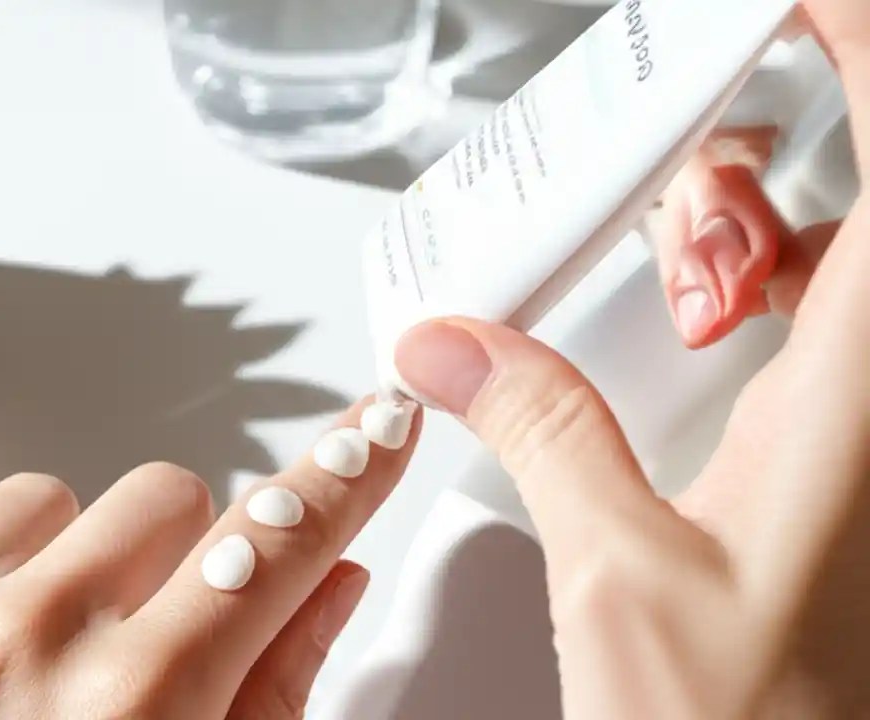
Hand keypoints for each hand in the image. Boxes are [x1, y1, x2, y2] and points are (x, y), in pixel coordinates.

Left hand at [0, 398, 420, 718]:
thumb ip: (272, 693)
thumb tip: (328, 582)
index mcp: (136, 707)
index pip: (277, 544)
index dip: (346, 478)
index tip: (376, 429)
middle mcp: (23, 645)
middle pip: (164, 495)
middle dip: (167, 563)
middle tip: (130, 653)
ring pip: (40, 498)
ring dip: (47, 570)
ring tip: (18, 674)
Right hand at [394, 2, 869, 715]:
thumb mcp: (617, 569)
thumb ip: (539, 429)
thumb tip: (455, 346)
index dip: (853, 49)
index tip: (783, 10)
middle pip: (863, 187)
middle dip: (758, 155)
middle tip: (675, 195)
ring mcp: (869, 415)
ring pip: (837, 242)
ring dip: (750, 221)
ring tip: (679, 273)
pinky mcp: (841, 443)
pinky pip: (814, 307)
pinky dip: (751, 279)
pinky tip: (697, 318)